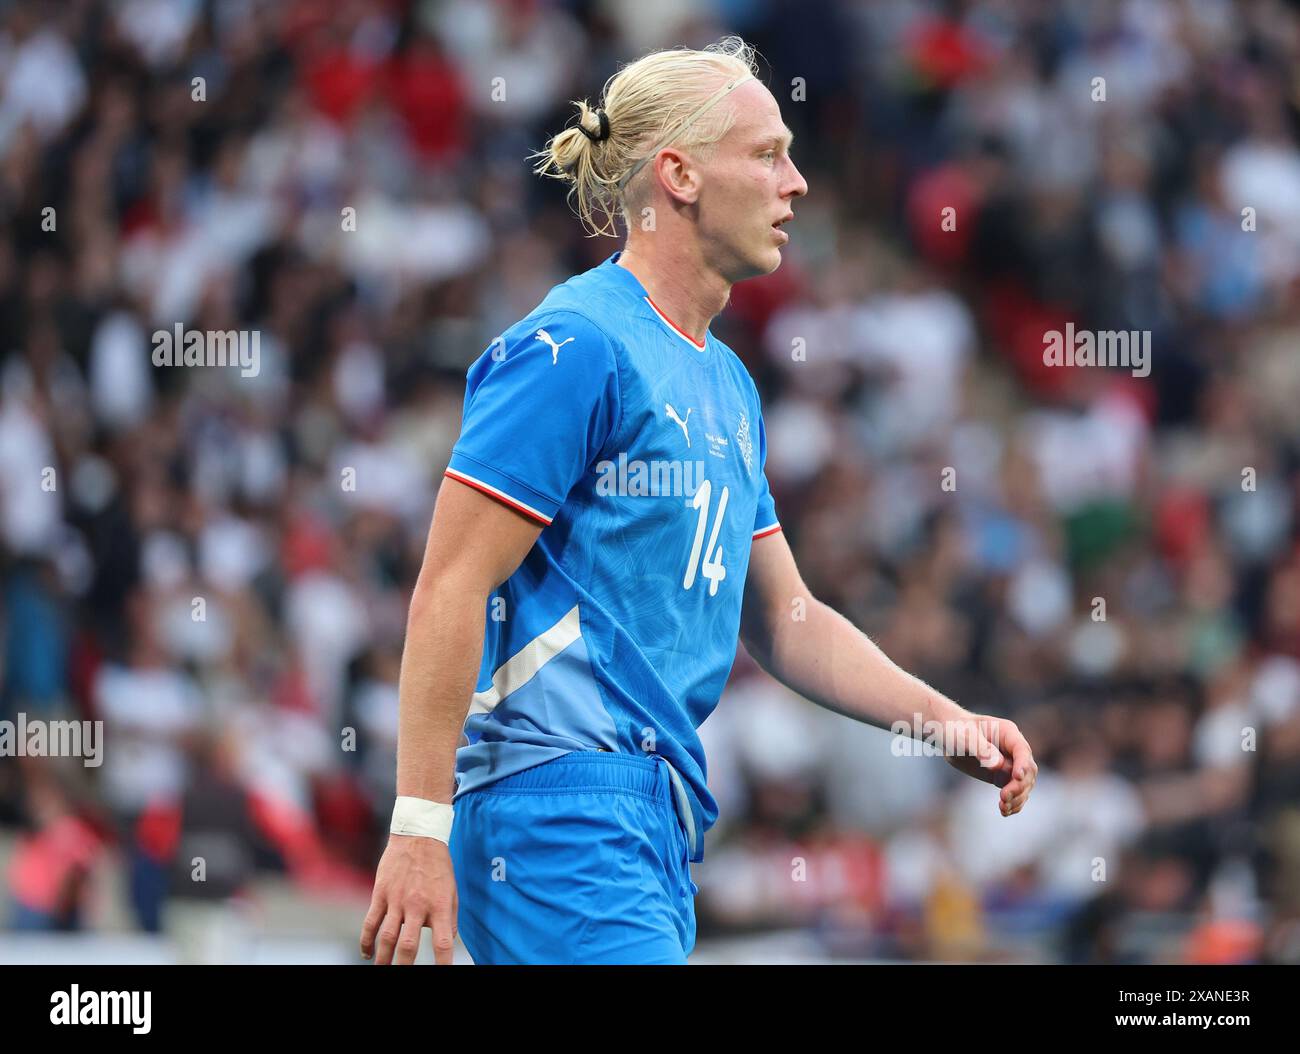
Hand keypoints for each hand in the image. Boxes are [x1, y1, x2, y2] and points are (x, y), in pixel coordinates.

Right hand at [360, 834, 457, 964]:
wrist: (419, 835)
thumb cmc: (438, 865)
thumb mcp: (452, 890)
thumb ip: (449, 917)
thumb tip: (447, 941)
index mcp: (439, 905)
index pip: (443, 942)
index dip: (443, 963)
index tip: (443, 973)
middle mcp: (417, 905)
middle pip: (409, 945)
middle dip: (405, 966)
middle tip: (403, 976)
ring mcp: (397, 899)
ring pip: (387, 937)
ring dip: (384, 958)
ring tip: (382, 969)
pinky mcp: (380, 893)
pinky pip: (370, 921)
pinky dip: (367, 940)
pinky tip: (367, 953)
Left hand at [942, 713, 1037, 816]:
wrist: (947, 735)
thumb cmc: (955, 730)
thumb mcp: (964, 737)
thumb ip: (981, 749)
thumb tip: (999, 765)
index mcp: (1007, 732)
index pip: (1022, 750)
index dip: (1022, 764)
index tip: (1016, 778)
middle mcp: (1013, 749)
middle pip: (1028, 770)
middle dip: (1019, 786)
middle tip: (1003, 797)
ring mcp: (1011, 763)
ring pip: (1024, 784)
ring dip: (1017, 798)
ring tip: (1003, 808)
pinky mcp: (1003, 776)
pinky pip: (1014, 792)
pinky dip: (1013, 803)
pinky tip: (1004, 811)